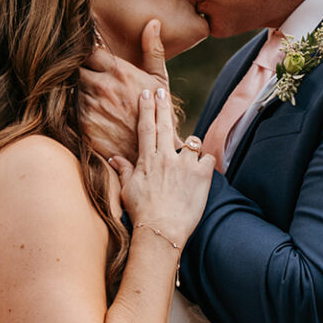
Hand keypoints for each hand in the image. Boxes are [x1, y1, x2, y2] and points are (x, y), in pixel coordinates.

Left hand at [79, 20, 169, 164]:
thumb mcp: (159, 82)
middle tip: (77, 68)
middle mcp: (100, 86)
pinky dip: (68, 105)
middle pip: (73, 66)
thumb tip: (153, 22)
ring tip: (79, 89)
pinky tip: (77, 107)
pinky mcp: (80, 124)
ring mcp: (88, 106)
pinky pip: (65, 107)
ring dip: (71, 86)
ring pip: (68, 86)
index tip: (82, 48)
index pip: (88, 48)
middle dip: (75, 66)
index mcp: (118, 72)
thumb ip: (153, 50)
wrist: (148, 155)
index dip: (83, 48)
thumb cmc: (156, 116)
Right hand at [114, 86, 215, 246]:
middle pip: (165, 125)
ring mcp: (185, 165)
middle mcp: (166, 157)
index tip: (147, 94)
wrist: (161, 231)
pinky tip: (204, 169)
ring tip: (189, 152)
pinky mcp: (201, 175)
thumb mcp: (128, 190)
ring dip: (191, 144)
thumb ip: (124, 170)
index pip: (146, 128)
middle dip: (162, 106)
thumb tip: (114, 158)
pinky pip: (208, 158)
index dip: (147, 109)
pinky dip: (207, 161)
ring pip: (191, 142)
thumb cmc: (142, 213)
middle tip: (162, 92)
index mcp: (147, 160)